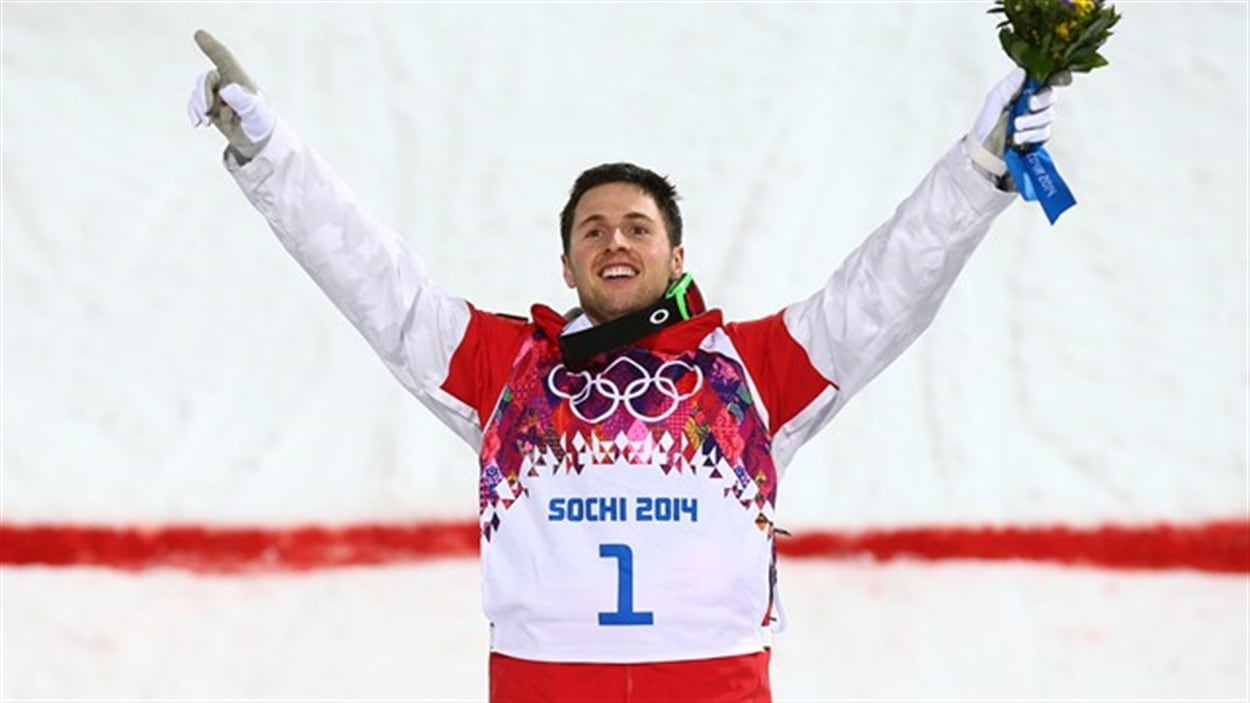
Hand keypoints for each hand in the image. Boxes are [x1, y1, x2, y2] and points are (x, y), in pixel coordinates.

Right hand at [187, 30, 274, 160]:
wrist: (256, 140)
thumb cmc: (260, 123)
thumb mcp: (255, 113)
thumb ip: (244, 101)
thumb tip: (226, 89)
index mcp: (241, 79)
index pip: (224, 59)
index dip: (212, 47)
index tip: (199, 35)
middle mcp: (228, 83)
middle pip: (207, 78)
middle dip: (204, 93)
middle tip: (207, 110)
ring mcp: (218, 94)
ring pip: (199, 92)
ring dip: (200, 106)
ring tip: (210, 120)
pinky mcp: (211, 106)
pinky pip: (196, 104)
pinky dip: (195, 112)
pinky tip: (199, 122)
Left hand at [965, 67, 1070, 182]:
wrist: (983, 148)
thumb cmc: (989, 120)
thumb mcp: (995, 99)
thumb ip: (1009, 85)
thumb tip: (1023, 71)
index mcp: (1027, 88)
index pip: (1049, 78)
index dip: (1060, 77)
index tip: (1061, 79)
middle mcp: (1036, 102)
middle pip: (1051, 96)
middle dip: (1042, 100)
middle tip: (1029, 105)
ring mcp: (1039, 120)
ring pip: (1049, 115)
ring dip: (1032, 121)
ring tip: (1015, 126)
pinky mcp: (1039, 136)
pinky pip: (1044, 133)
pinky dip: (1031, 135)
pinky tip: (1018, 138)